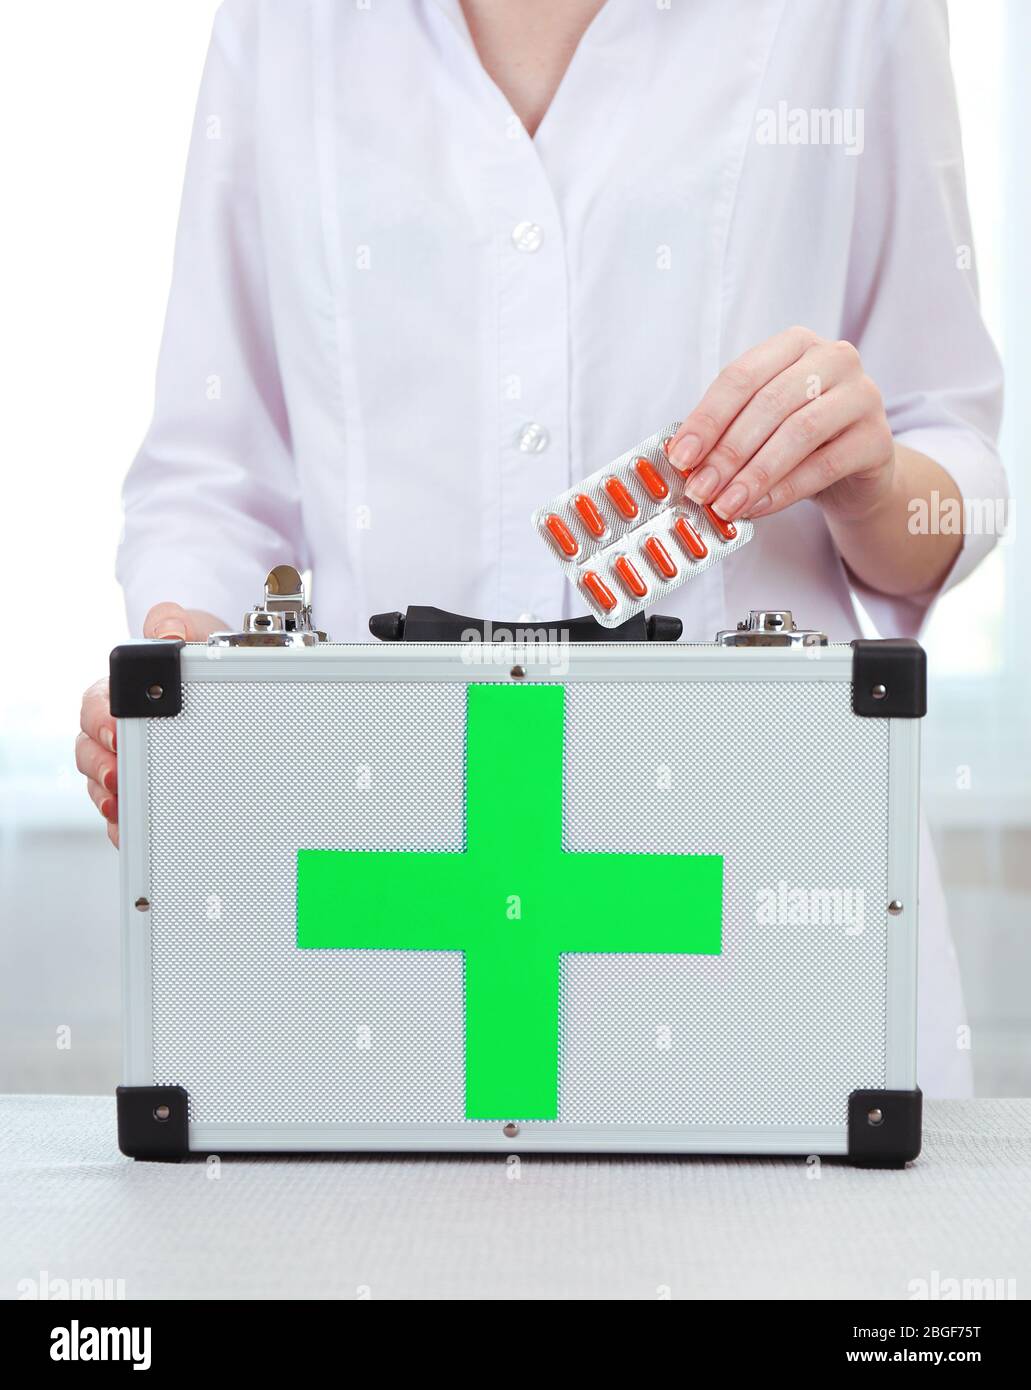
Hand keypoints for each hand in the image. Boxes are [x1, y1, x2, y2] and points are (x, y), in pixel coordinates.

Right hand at [76, 603, 225, 846]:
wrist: (224, 679)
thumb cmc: (199, 654)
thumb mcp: (192, 629)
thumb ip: (174, 622)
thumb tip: (168, 632)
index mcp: (120, 691)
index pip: (97, 705)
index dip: (101, 719)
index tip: (116, 729)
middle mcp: (117, 728)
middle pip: (89, 750)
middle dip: (100, 765)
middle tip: (117, 775)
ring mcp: (129, 761)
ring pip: (101, 784)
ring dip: (108, 797)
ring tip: (120, 807)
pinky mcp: (145, 790)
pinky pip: (124, 813)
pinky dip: (124, 824)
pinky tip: (130, 831)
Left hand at [666, 326, 895, 524]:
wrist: (855, 471)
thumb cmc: (799, 441)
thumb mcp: (761, 425)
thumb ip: (727, 431)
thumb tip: (684, 458)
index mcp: (795, 344)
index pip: (742, 377)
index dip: (707, 418)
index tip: (680, 456)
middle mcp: (833, 358)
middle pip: (769, 404)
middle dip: (727, 452)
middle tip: (699, 489)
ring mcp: (862, 394)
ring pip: (798, 433)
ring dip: (754, 475)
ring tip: (724, 505)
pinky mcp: (878, 437)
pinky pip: (824, 466)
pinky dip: (784, 491)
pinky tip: (756, 508)